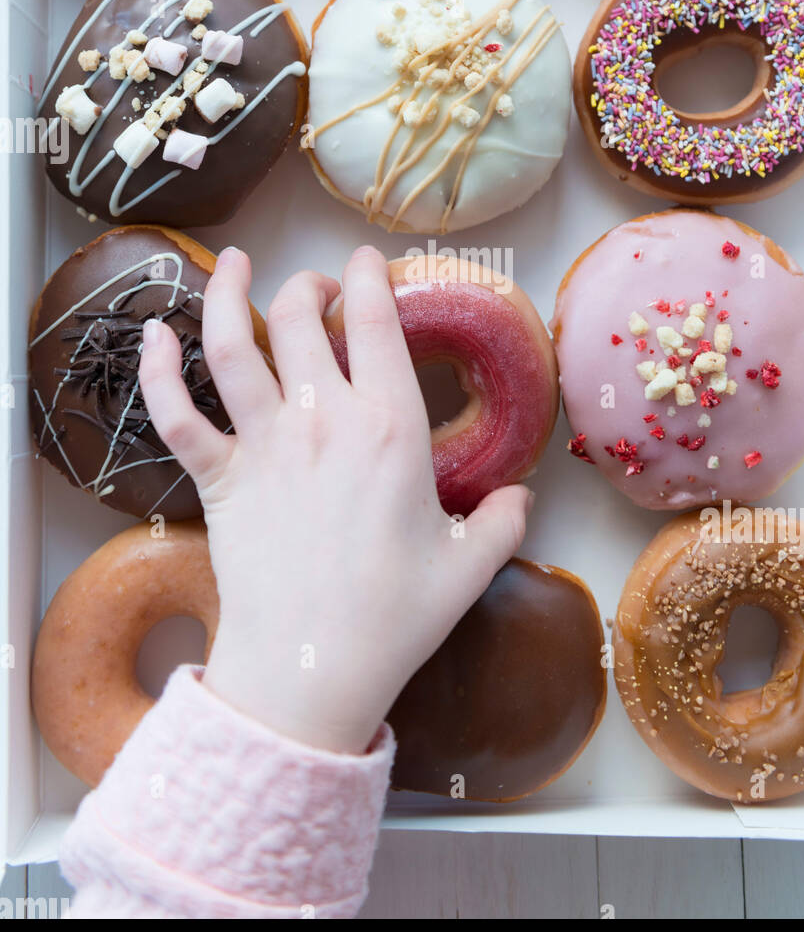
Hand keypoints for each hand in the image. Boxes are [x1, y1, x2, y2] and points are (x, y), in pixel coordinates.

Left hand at [138, 244, 531, 754]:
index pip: (376, 321)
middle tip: (320, 288)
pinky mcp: (218, 480)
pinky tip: (153, 333)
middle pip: (301, 317)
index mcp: (390, 428)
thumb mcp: (469, 567)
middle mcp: (323, 420)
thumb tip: (522, 496)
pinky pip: (177, 414)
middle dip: (310, 284)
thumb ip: (505, 521)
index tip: (368, 261)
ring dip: (229, 294)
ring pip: (233, 345)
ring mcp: (263, 445)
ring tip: (234, 263)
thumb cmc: (394, 619)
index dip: (370, 277)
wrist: (313, 670)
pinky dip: (157, 370)